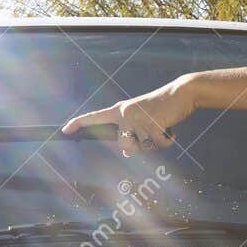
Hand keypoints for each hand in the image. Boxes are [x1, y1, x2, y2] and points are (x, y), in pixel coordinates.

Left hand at [61, 78, 194, 156]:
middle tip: (152, 131)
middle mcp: (125, 113)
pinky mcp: (152, 123)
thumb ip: (131, 133)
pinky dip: (168, 140)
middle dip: (139, 145)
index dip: (79, 123)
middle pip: (124, 145)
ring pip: (143, 147)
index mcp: (120, 110)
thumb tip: (127, 153)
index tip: (65, 129)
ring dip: (156, 142)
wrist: (181, 93)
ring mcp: (138, 118)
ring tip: (162, 126)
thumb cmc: (161, 107)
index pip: (95, 116)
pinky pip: (159, 145)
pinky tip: (169, 127)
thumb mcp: (141, 118)